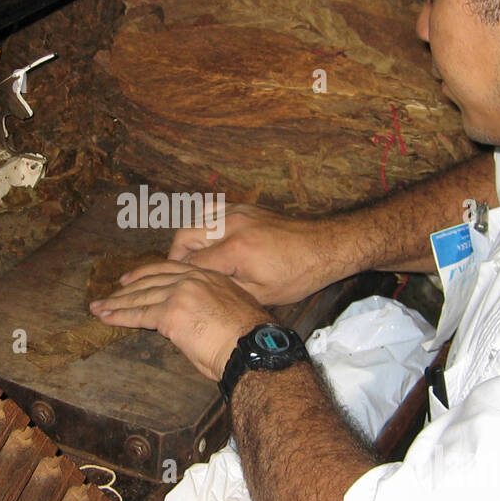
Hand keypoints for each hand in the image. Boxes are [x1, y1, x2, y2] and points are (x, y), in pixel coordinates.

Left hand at [89, 260, 268, 380]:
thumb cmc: (247, 340)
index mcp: (210, 276)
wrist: (252, 347)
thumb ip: (206, 308)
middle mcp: (194, 278)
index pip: (170, 270)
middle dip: (127, 289)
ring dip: (117, 304)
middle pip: (151, 280)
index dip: (146, 274)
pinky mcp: (170, 312)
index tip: (131, 279)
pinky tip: (106, 319)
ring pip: (141, 296)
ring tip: (99, 308)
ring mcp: (181, 293)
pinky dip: (120, 317)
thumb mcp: (228, 311)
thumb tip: (193, 319)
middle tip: (109, 295)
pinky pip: (139, 314)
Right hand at [169, 200, 336, 305]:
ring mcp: (237, 211)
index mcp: (235, 250)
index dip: (183, 278)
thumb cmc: (297, 275)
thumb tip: (200, 288)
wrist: (323, 246)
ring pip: (194, 220)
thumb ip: (226, 289)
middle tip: (178, 273)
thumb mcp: (261, 294)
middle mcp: (231, 225)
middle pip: (184, 236)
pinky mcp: (244, 206)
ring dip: (188, 239)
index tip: (178, 288)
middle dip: (176, 255)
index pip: (192, 263)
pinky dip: (202, 225)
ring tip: (190, 259)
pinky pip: (211, 211)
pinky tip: (207, 241)